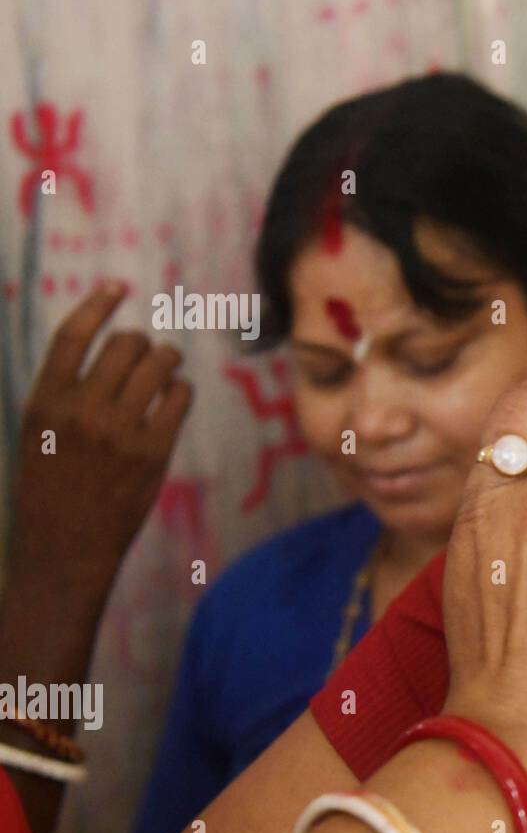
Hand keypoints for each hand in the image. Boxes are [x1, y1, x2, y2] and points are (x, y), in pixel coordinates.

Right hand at [10, 281, 192, 592]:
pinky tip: (174, 398)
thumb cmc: (50, 488)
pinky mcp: (152, 452)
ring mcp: (119, 431)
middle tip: (146, 354)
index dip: (98, 303)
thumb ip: (66, 393)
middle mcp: (81, 411)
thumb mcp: (39, 433)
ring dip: (168, 360)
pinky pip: (179, 398)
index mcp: (44, 402)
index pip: (72, 335)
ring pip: (159, 365)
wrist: (64, 546)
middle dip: (142, 343)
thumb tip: (108, 352)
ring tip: (166, 369)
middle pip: (125, 345)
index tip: (118, 285)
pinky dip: (181, 390)